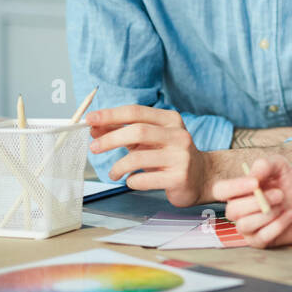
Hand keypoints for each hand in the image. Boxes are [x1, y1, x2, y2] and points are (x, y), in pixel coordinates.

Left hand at [87, 105, 208, 206]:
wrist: (201, 177)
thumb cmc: (168, 155)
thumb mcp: (148, 139)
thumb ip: (123, 131)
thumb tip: (94, 127)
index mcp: (170, 120)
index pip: (136, 112)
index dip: (110, 115)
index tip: (89, 119)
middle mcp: (178, 135)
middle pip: (137, 131)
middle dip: (110, 139)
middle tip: (94, 147)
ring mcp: (180, 157)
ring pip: (138, 158)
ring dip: (118, 166)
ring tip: (113, 173)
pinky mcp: (178, 178)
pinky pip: (143, 179)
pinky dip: (131, 180)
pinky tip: (131, 180)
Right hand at [214, 156, 291, 247]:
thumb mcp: (281, 167)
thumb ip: (265, 164)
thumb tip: (252, 174)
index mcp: (239, 191)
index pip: (220, 190)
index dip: (234, 187)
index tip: (256, 183)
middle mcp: (239, 210)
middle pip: (232, 210)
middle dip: (257, 202)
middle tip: (280, 194)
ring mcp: (248, 228)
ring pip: (244, 225)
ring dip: (267, 214)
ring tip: (284, 205)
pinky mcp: (260, 241)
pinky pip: (260, 238)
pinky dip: (277, 225)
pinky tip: (289, 216)